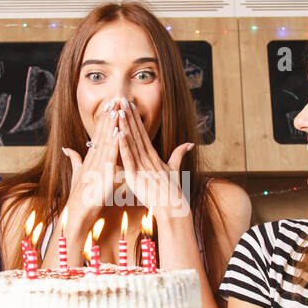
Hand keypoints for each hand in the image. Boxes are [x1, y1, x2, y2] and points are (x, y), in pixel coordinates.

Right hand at [60, 98, 122, 248]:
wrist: (78, 211)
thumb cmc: (80, 196)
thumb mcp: (77, 175)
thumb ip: (74, 160)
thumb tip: (67, 149)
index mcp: (90, 157)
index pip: (98, 135)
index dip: (103, 120)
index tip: (109, 105)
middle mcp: (93, 158)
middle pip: (102, 133)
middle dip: (108, 116)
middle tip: (114, 99)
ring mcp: (97, 165)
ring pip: (105, 141)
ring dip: (111, 125)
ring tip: (117, 109)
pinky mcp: (102, 174)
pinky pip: (109, 156)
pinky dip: (114, 144)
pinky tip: (118, 133)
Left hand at [115, 100, 192, 217]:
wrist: (173, 208)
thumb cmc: (172, 191)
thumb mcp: (175, 170)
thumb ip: (179, 155)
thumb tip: (189, 143)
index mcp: (153, 156)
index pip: (143, 134)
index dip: (136, 118)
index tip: (129, 105)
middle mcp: (147, 158)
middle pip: (136, 133)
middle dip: (128, 116)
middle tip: (121, 99)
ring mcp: (142, 166)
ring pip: (131, 143)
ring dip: (124, 126)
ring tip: (118, 110)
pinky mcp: (136, 176)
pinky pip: (128, 159)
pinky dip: (124, 147)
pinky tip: (118, 134)